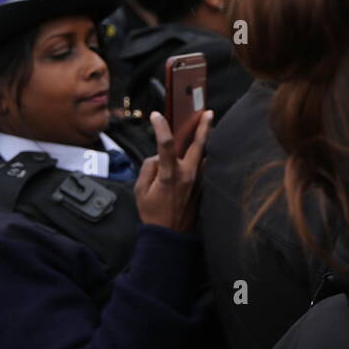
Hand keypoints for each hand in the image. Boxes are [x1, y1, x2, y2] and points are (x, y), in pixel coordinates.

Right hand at [134, 110, 211, 232]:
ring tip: (206, 126)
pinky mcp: (202, 187)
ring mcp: (198, 181)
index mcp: (170, 175)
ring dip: (205, 141)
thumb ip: (148, 168)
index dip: (161, 127)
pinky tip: (200, 153)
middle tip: (208, 113)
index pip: (166, 145)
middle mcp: (188, 175)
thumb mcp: (140, 190)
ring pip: (204, 155)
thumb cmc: (153, 214)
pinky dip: (202, 158)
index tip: (156, 115)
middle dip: (204, 127)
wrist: (170, 236)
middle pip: (199, 145)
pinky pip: (204, 168)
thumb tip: (158, 157)